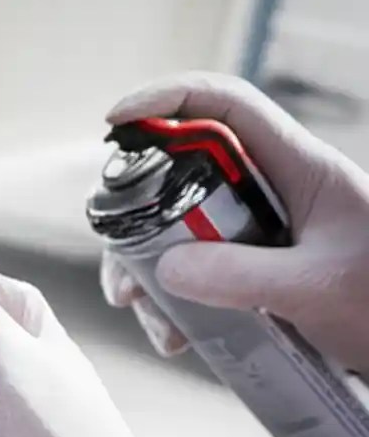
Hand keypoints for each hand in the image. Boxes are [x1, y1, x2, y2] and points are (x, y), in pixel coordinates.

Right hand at [102, 72, 368, 373]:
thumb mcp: (320, 288)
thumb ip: (243, 276)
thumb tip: (164, 269)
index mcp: (297, 168)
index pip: (224, 105)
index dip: (166, 99)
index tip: (116, 121)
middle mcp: (267, 191)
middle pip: (177, 174)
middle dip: (135, 217)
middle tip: (124, 267)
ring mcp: (254, 232)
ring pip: (172, 230)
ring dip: (146, 273)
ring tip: (151, 320)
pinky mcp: (248, 272)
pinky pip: (190, 273)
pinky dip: (169, 303)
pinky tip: (175, 338)